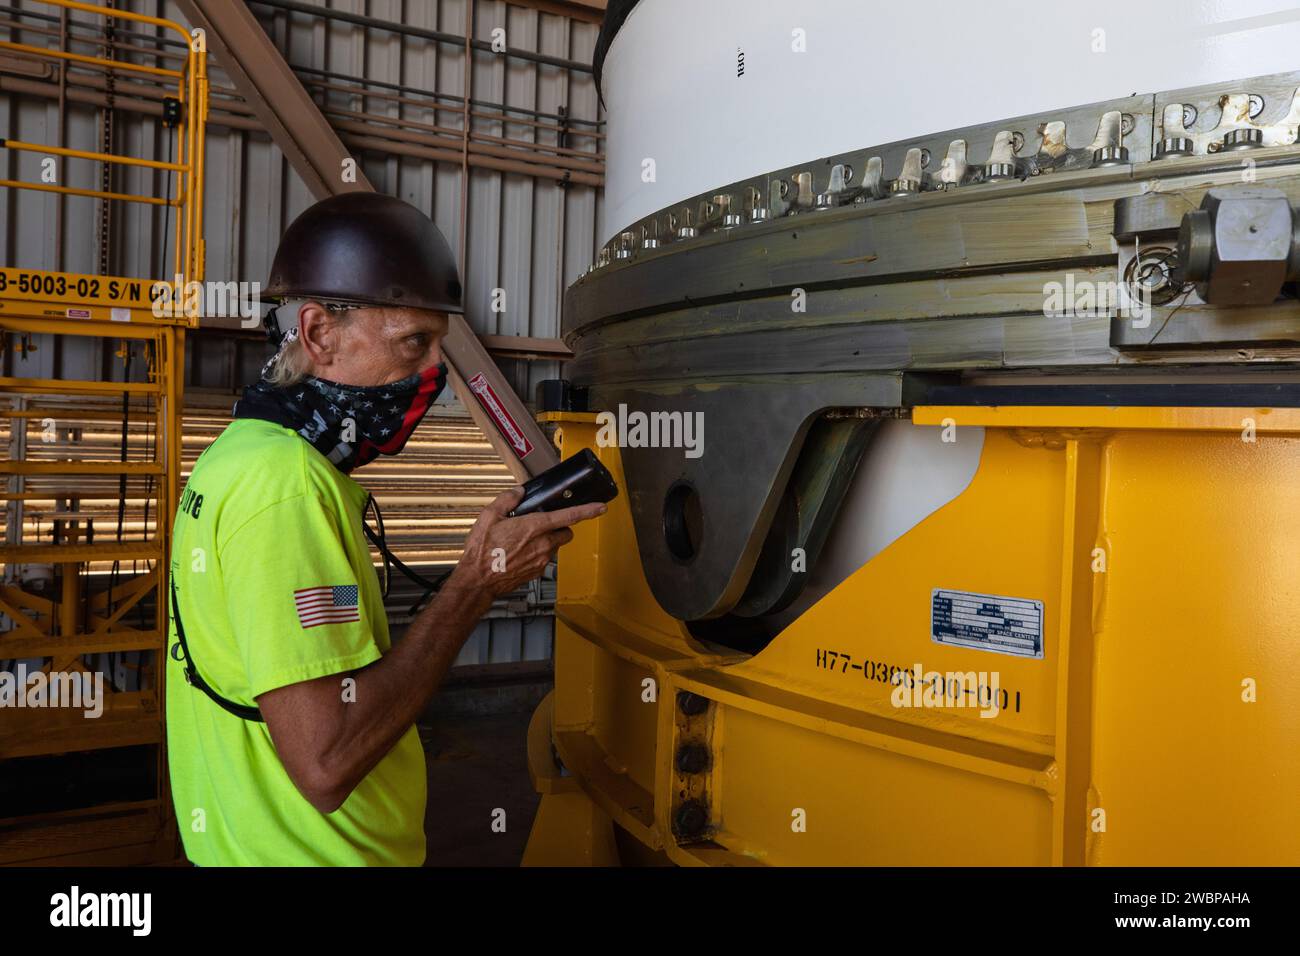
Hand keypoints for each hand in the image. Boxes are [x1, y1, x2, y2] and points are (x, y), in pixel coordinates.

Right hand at [446, 487, 605, 599]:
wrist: (477, 581)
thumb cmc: (482, 552)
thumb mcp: (489, 517)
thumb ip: (507, 500)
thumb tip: (518, 492)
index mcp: (533, 527)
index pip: (568, 516)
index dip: (587, 511)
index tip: (600, 507)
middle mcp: (542, 544)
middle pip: (566, 532)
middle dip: (560, 527)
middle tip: (543, 524)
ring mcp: (540, 560)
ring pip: (555, 546)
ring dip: (547, 541)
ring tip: (524, 540)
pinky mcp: (536, 572)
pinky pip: (544, 559)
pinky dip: (537, 554)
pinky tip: (519, 553)